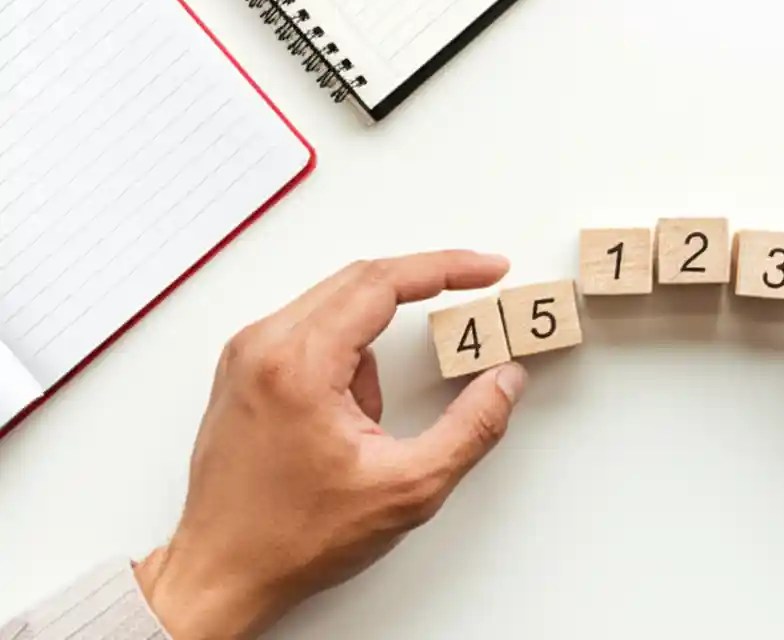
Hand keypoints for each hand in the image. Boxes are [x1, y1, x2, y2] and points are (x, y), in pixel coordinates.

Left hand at [134, 251, 525, 639]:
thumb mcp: (407, 488)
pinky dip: (347, 357)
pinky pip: (310, 334)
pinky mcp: (244, 371)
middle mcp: (263, 346)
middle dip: (422, 288)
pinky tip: (347, 421)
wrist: (221, 573)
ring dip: (376, 340)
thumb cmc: (293, 538)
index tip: (486, 269)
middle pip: (359, 280)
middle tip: (470, 297)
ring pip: (335, 307)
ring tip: (371, 426)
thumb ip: (471, 428)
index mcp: (299, 364)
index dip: (446, 268)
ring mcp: (247, 356)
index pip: (382, 282)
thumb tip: (503, 381)